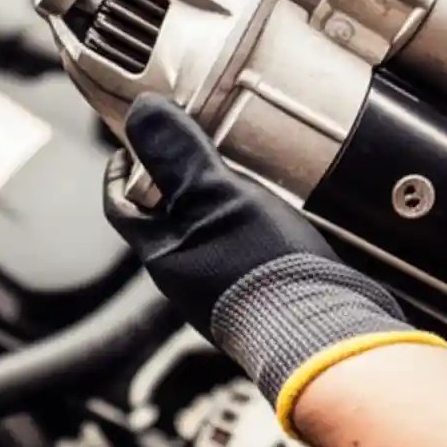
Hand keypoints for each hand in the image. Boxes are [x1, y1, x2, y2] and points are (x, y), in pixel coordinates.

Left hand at [104, 95, 446, 432]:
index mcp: (164, 254)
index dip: (122, 169)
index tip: (134, 139)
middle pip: (167, 217)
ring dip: (219, 198)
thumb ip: (180, 156)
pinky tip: (276, 205)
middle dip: (176, 178)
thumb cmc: (263, 272)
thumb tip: (141, 113)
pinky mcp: (266, 292)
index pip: (122, 206)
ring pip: (210, 231)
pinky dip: (251, 220)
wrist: (323, 333)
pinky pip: (246, 247)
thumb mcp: (217, 198)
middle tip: (196, 138)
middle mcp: (190, 275)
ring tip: (240, 164)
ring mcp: (227, 287)